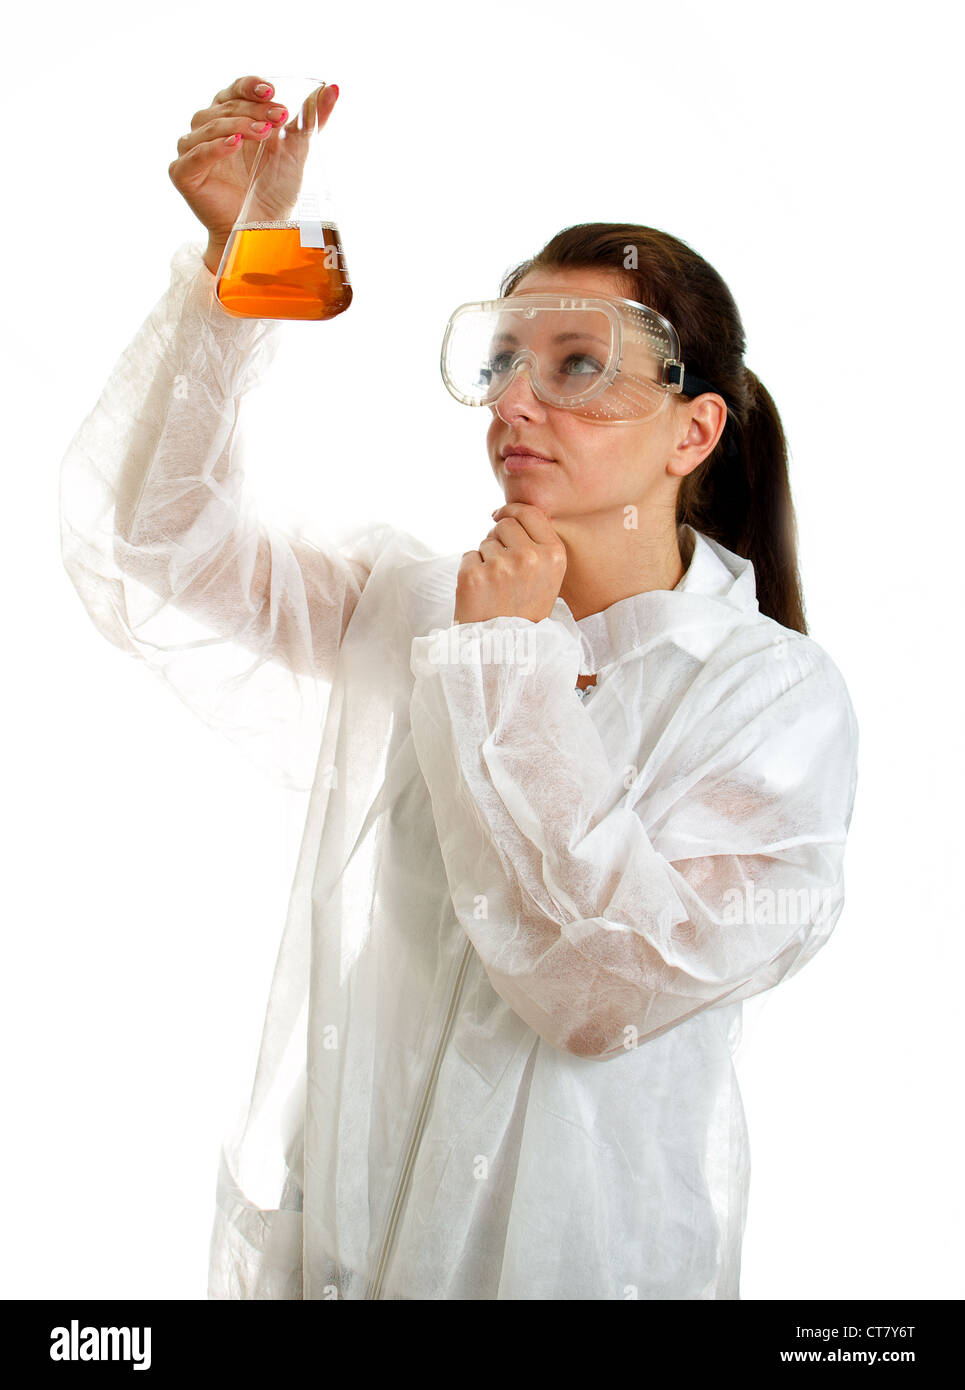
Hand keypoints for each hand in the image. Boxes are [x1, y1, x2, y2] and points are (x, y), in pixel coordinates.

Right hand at [168, 75, 339, 266]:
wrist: (264, 229)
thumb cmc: (275, 188)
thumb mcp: (297, 148)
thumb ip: (312, 118)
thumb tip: (334, 87)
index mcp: (230, 116)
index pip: (235, 90)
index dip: (251, 86)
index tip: (272, 92)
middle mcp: (208, 129)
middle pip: (224, 106)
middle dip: (253, 109)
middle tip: (279, 117)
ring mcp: (193, 150)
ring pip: (209, 125)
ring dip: (237, 124)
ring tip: (264, 132)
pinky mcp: (183, 173)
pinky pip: (195, 154)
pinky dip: (214, 147)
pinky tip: (235, 143)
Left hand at [454, 502, 567, 624]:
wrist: (507, 651)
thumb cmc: (526, 613)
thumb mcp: (548, 578)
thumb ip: (537, 545)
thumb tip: (507, 514)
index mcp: (554, 555)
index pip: (530, 512)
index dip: (511, 510)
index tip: (499, 515)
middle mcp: (529, 556)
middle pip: (504, 524)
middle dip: (498, 539)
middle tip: (502, 569)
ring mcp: (500, 566)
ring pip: (485, 542)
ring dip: (486, 558)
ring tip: (495, 588)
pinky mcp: (473, 576)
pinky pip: (468, 556)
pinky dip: (470, 571)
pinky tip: (482, 593)